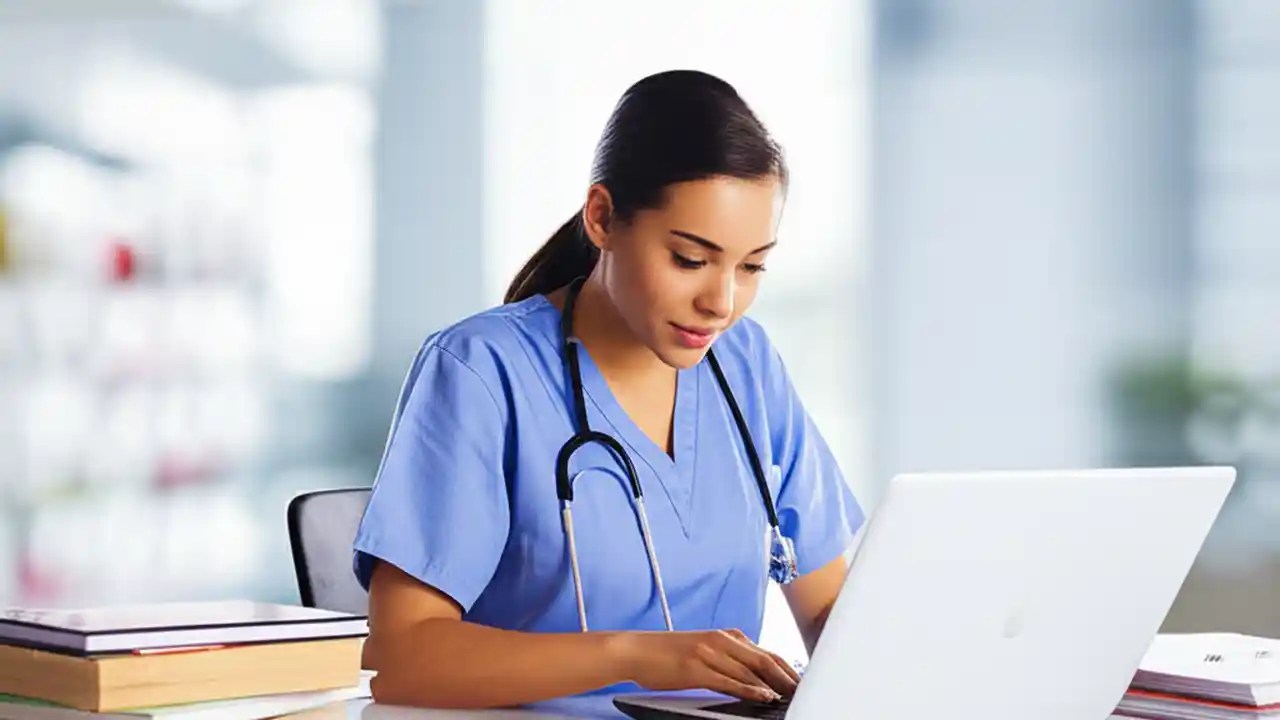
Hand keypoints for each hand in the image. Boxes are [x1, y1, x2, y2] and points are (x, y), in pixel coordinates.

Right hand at [612, 629, 800, 701]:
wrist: (635, 650)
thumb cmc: (667, 653)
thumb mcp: (702, 648)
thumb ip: (727, 656)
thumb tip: (751, 674)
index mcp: (725, 635)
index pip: (766, 653)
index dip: (788, 669)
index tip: (802, 683)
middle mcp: (721, 640)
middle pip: (766, 660)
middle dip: (789, 678)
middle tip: (805, 693)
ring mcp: (709, 653)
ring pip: (752, 670)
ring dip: (775, 686)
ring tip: (792, 698)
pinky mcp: (697, 668)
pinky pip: (730, 681)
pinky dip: (751, 690)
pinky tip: (764, 697)